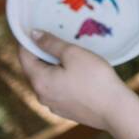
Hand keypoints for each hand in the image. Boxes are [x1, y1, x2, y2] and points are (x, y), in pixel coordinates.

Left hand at [18, 31, 138, 138]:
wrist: (115, 110)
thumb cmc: (95, 78)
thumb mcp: (73, 54)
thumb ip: (51, 43)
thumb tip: (33, 35)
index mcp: (39, 81)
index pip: (23, 56)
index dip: (26, 40)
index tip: (35, 27)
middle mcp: (41, 96)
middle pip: (34, 68)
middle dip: (41, 52)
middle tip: (55, 37)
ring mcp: (53, 106)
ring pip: (47, 79)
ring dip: (53, 66)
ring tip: (69, 54)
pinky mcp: (66, 111)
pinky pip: (57, 90)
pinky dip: (61, 78)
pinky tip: (77, 73)